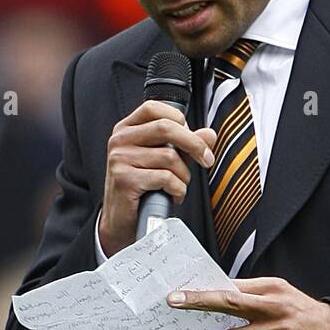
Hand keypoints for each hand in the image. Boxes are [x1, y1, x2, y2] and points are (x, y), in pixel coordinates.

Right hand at [99, 100, 217, 256]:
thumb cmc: (142, 190)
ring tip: (179, 186)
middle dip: (194, 144)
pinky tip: (172, 196)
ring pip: (169, 157)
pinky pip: (165, 178)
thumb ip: (185, 145)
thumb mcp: (163, 162)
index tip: (194, 138)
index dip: (180, 120)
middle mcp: (120, 140)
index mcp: (127, 129)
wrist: (121, 222)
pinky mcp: (124, 179)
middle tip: (207, 159)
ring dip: (184, 176)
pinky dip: (178, 190)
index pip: (155, 108)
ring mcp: (120, 159)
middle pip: (166, 127)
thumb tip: (210, 134)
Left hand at [166, 277, 329, 329]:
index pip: (231, 286)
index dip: (203, 290)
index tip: (178, 294)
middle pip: (229, 303)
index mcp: (271, 288)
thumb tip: (218, 293)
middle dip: (198, 303)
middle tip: (175, 305)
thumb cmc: (301, 313)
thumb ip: (253, 294)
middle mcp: (274, 306)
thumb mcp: (281, 295)